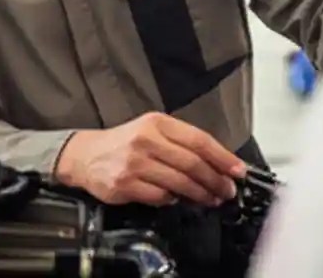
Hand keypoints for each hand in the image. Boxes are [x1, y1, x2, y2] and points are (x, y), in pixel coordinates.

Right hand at [54, 112, 246, 205]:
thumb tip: (217, 163)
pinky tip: (175, 198)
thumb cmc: (123, 144)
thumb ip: (180, 142)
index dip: (222, 157)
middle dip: (216, 180)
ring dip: (200, 194)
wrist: (85, 155)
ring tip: (209, 198)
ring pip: (180, 183)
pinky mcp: (125, 184)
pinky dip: (172, 200)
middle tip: (226, 190)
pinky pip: (160, 197)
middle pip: (193, 164)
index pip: (199, 140)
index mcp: (156, 123)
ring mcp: (134, 163)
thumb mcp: (150, 130)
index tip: (237, 170)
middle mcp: (146, 140)